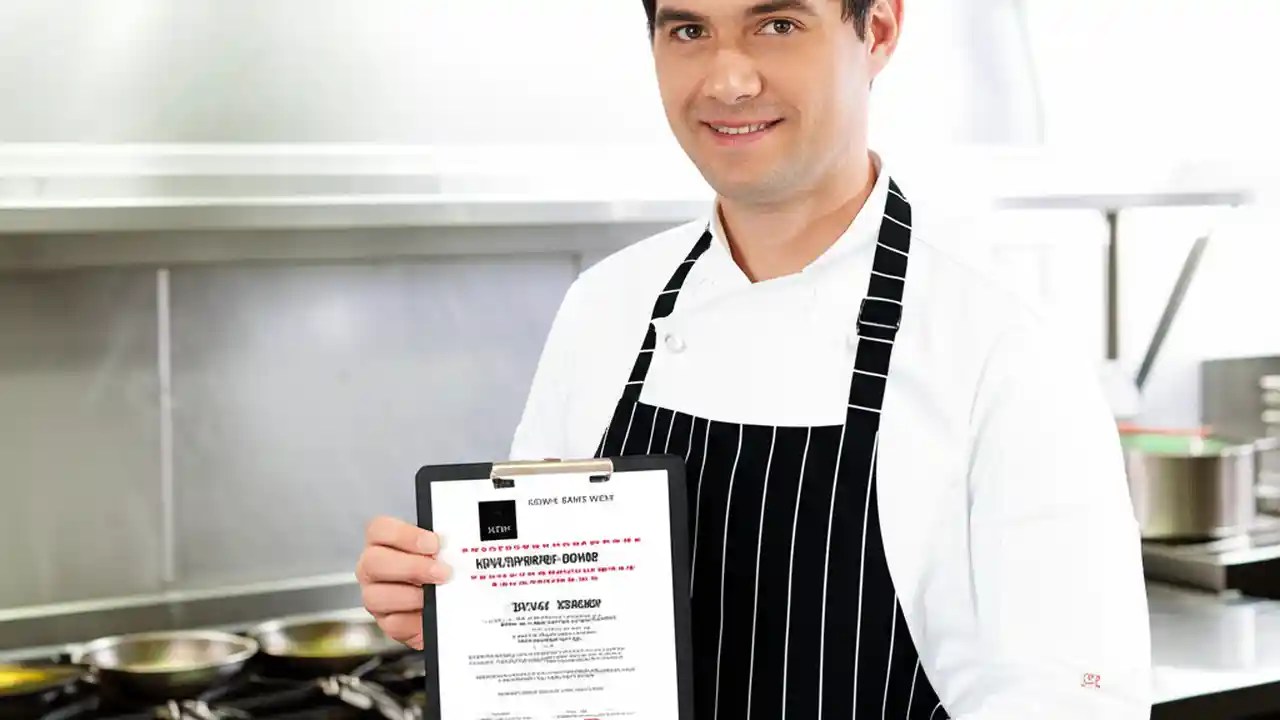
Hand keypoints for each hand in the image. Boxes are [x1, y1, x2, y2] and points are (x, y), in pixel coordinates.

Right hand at [357, 516, 450, 650]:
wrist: (447, 603)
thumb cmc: (440, 567)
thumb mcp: (443, 548)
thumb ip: (444, 543)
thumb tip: (458, 544)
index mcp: (383, 542)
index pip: (379, 529)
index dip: (404, 535)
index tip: (433, 543)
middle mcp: (373, 567)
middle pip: (373, 562)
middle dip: (412, 567)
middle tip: (442, 572)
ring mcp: (375, 595)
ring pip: (376, 596)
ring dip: (412, 596)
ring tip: (437, 595)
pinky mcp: (386, 622)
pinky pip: (393, 623)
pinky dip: (415, 620)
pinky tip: (431, 613)